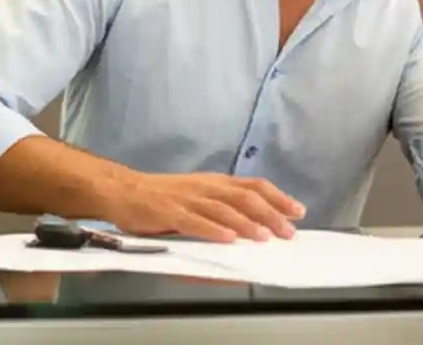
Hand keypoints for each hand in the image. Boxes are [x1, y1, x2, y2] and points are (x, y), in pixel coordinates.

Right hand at [103, 173, 305, 242]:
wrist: (124, 190)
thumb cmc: (163, 197)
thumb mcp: (198, 195)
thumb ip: (222, 207)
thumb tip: (253, 225)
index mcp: (216, 183)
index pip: (254, 186)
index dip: (278, 197)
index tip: (298, 211)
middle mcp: (207, 187)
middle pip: (245, 197)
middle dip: (270, 214)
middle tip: (287, 232)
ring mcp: (189, 199)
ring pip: (224, 209)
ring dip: (246, 224)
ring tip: (264, 237)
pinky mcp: (170, 212)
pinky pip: (195, 221)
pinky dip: (213, 230)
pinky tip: (228, 239)